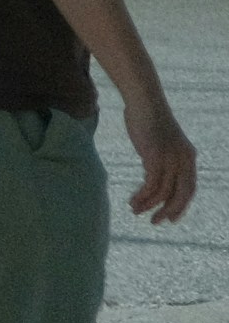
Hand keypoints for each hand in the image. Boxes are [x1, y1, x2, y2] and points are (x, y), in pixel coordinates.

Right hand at [129, 96, 199, 221]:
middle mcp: (184, 161)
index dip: (181, 205)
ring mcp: (171, 159)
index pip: (190, 189)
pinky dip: (142, 196)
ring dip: (148, 205)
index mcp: (189, 157)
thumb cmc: (148, 118)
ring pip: (163, 192)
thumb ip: (162, 159)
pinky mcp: (155, 157)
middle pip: (181, 195)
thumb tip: (151, 174)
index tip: (170, 217)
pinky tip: (133, 200)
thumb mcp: (162, 142)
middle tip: (155, 222)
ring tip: (135, 210)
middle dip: (169, 211)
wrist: (144, 100)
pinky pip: (151, 185)